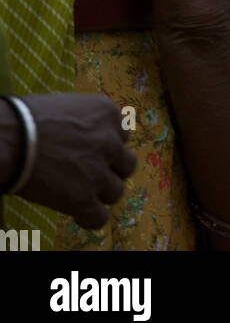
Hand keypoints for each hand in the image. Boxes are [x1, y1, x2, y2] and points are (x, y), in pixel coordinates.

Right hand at [1, 93, 135, 228]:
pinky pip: (100, 218)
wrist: (10, 139)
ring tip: (80, 192)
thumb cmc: (28, 118)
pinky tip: (77, 212)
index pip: (123, 135)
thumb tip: (87, 135)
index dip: (107, 145)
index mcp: (107, 114)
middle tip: (91, 172)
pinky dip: (89, 217)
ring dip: (101, 193)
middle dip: (111, 170)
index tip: (91, 150)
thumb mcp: (68, 105)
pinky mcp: (83, 199)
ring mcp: (98, 172)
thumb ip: (87, 121)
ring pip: (117, 191)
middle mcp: (110, 141)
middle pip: (126, 164)